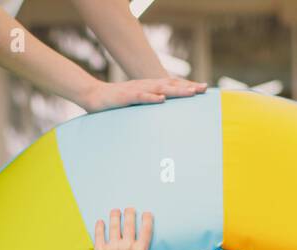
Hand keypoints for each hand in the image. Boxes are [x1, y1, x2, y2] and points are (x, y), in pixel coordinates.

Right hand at [79, 77, 206, 112]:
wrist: (91, 95)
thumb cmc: (113, 103)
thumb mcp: (134, 105)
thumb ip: (147, 109)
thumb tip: (160, 118)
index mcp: (148, 88)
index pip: (171, 85)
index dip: (187, 86)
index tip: (203, 89)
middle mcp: (145, 86)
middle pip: (170, 85)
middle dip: (188, 87)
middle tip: (204, 89)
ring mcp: (136, 90)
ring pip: (159, 89)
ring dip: (176, 91)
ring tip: (191, 93)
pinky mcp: (125, 97)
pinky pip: (140, 97)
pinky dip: (151, 97)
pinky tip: (162, 99)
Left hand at [92, 208, 176, 249]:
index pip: (146, 228)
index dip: (147, 217)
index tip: (146, 213)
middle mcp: (127, 247)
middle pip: (129, 222)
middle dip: (130, 212)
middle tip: (129, 209)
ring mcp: (113, 248)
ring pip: (114, 224)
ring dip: (115, 215)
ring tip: (115, 211)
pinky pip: (99, 233)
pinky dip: (100, 225)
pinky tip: (101, 221)